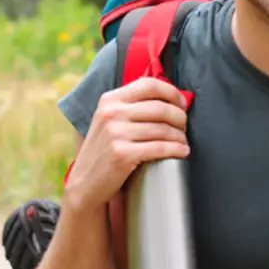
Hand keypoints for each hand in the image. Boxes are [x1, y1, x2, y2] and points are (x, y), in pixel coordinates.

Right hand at [65, 77, 190, 211]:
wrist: (85, 183)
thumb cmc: (104, 150)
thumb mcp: (109, 120)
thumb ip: (131, 106)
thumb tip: (170, 98)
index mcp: (110, 100)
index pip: (149, 85)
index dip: (172, 93)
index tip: (182, 104)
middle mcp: (111, 113)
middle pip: (161, 107)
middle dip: (180, 118)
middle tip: (184, 127)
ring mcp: (115, 133)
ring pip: (163, 129)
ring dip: (180, 136)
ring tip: (183, 141)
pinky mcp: (122, 154)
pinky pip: (160, 147)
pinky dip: (176, 149)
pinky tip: (182, 151)